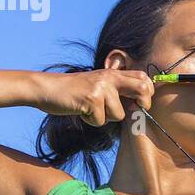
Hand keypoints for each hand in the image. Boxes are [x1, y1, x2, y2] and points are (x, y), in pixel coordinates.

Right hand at [39, 69, 154, 125]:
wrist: (47, 88)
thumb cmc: (74, 91)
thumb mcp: (98, 85)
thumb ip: (116, 90)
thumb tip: (138, 106)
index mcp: (113, 73)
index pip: (143, 77)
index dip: (148, 92)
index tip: (142, 103)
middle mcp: (109, 78)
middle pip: (142, 88)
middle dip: (143, 104)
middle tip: (135, 110)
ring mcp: (101, 88)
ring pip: (118, 114)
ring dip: (105, 118)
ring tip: (90, 108)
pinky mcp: (91, 99)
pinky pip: (101, 120)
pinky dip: (90, 121)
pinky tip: (81, 110)